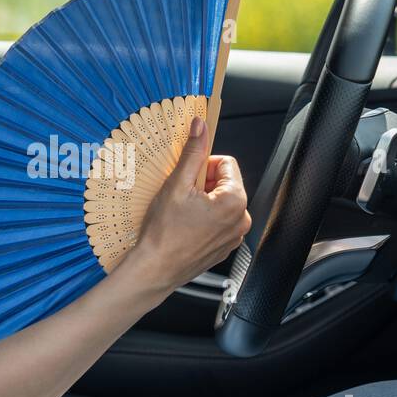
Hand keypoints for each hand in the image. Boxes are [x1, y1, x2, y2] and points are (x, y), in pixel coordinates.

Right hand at [120, 116, 249, 297]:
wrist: (155, 269)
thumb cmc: (164, 232)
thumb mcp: (177, 184)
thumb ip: (193, 152)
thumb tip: (201, 126)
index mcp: (235, 201)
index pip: (226, 163)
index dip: (204, 165)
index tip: (188, 176)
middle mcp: (241, 219)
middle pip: (225, 183)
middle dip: (203, 183)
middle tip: (181, 195)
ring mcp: (233, 236)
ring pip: (220, 203)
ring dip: (203, 201)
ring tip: (181, 212)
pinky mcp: (224, 248)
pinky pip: (218, 222)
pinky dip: (203, 218)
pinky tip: (185, 225)